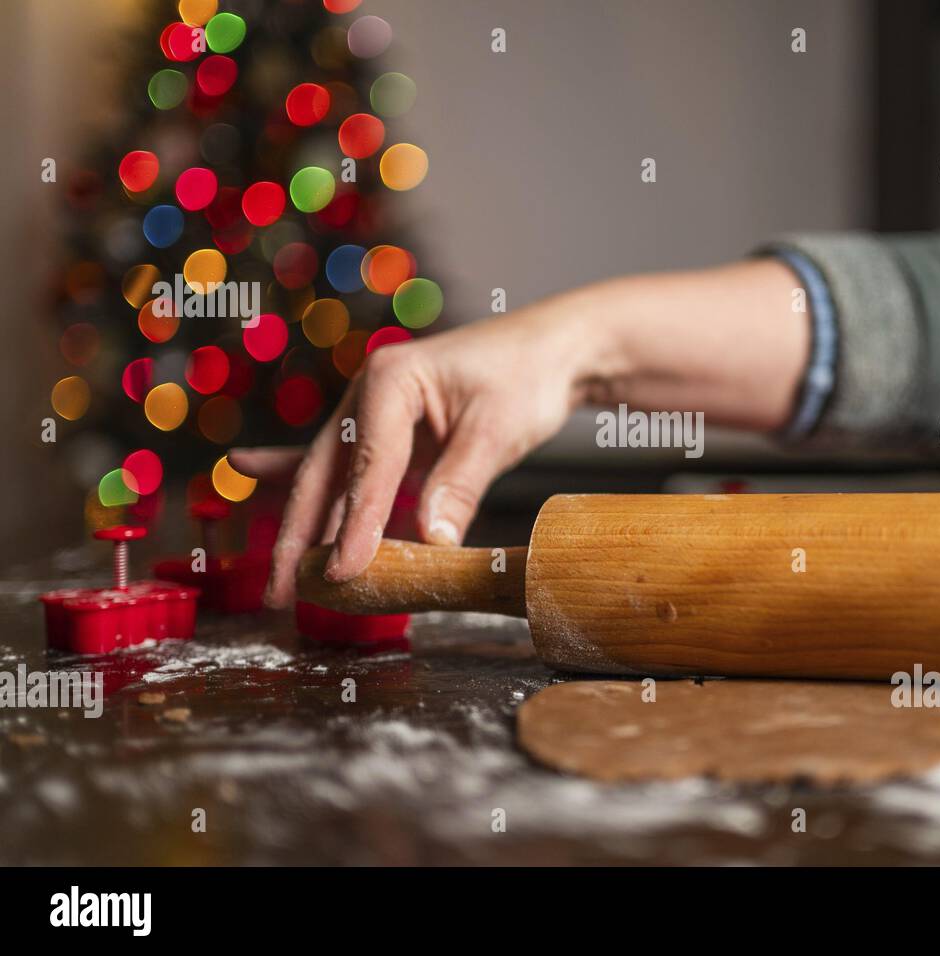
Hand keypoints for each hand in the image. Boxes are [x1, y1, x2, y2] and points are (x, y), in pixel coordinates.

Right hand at [232, 258, 808, 607]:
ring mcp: (373, 410)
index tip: (344, 571)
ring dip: (309, 527)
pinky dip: (314, 484)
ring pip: (331, 477)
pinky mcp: (389, 431)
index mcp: (392, 380)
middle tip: (281, 591)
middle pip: (326, 471)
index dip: (355, 523)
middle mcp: (370, 392)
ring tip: (284, 579)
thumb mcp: (498, 430)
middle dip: (302, 535)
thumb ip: (460, 485)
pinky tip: (253, 471)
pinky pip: (346, 466)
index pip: (370, 465)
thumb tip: (429, 543)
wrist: (551, 350)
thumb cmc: (528, 376)